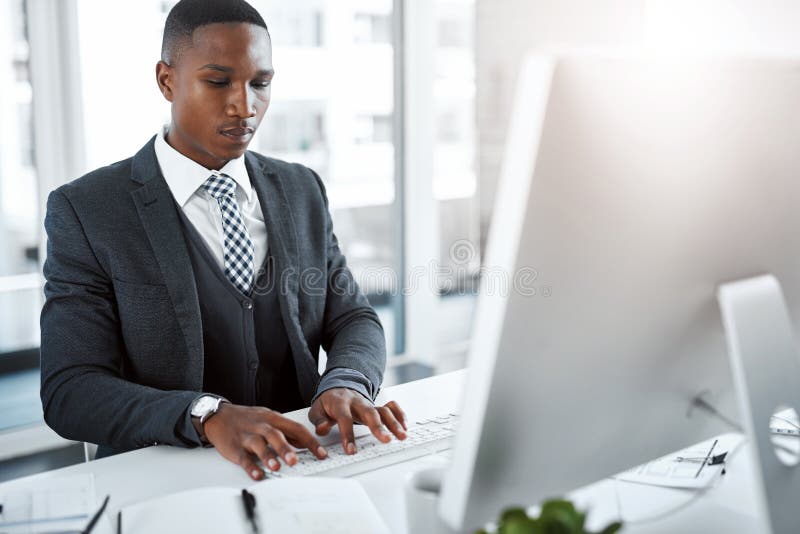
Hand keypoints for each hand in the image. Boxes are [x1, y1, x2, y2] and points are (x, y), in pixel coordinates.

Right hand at [203, 403, 327, 480]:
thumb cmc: (248, 419)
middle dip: (286, 448)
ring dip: (268, 456)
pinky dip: (250, 467)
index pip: (296, 429)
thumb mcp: (270, 419)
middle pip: (276, 435)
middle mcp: (262, 426)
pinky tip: (257, 474)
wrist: (220, 415)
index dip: (310, 442)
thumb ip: (287, 431)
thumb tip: (306, 443)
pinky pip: (243, 458)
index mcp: (274, 419)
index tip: (321, 454)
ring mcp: (248, 437)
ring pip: (259, 445)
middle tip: (296, 461)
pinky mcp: (235, 448)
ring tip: (276, 467)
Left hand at [308, 388, 407, 454]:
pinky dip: (400, 415)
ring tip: (402, 436)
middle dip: (379, 427)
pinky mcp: (377, 406)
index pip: (345, 419)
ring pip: (384, 411)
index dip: (348, 435)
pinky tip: (405, 427)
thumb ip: (319, 420)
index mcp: (341, 403)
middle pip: (370, 413)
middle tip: (387, 440)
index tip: (351, 451)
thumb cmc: (329, 403)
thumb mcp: (317, 410)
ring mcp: (369, 403)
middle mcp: (358, 402)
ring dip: (394, 423)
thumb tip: (322, 429)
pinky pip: (391, 407)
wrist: (338, 386)